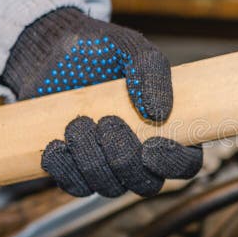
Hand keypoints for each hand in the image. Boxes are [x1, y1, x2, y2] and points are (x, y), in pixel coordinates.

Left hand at [0, 8, 201, 196]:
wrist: (51, 50)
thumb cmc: (99, 49)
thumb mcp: (129, 48)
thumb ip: (151, 70)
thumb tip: (158, 112)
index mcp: (169, 128)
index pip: (186, 164)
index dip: (173, 163)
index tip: (150, 145)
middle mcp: (141, 153)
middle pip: (146, 184)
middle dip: (124, 159)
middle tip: (106, 121)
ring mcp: (108, 165)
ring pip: (110, 188)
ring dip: (92, 161)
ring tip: (77, 123)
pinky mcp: (76, 168)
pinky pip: (76, 187)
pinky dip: (65, 170)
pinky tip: (55, 145)